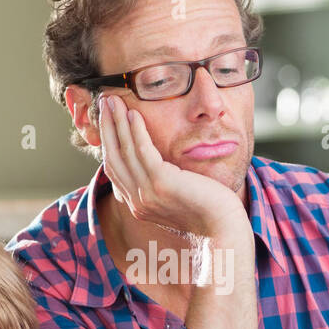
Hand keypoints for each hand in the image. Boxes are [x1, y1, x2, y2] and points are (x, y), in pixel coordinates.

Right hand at [97, 94, 246, 240]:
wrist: (224, 228)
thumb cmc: (208, 210)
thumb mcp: (176, 195)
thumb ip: (161, 182)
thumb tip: (155, 164)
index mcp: (138, 204)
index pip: (114, 168)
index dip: (108, 140)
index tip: (107, 118)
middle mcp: (137, 201)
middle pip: (114, 157)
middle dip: (107, 127)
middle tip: (104, 101)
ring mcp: (147, 194)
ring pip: (125, 151)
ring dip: (117, 122)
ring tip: (113, 100)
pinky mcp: (161, 185)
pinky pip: (143, 152)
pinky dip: (136, 132)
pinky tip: (134, 114)